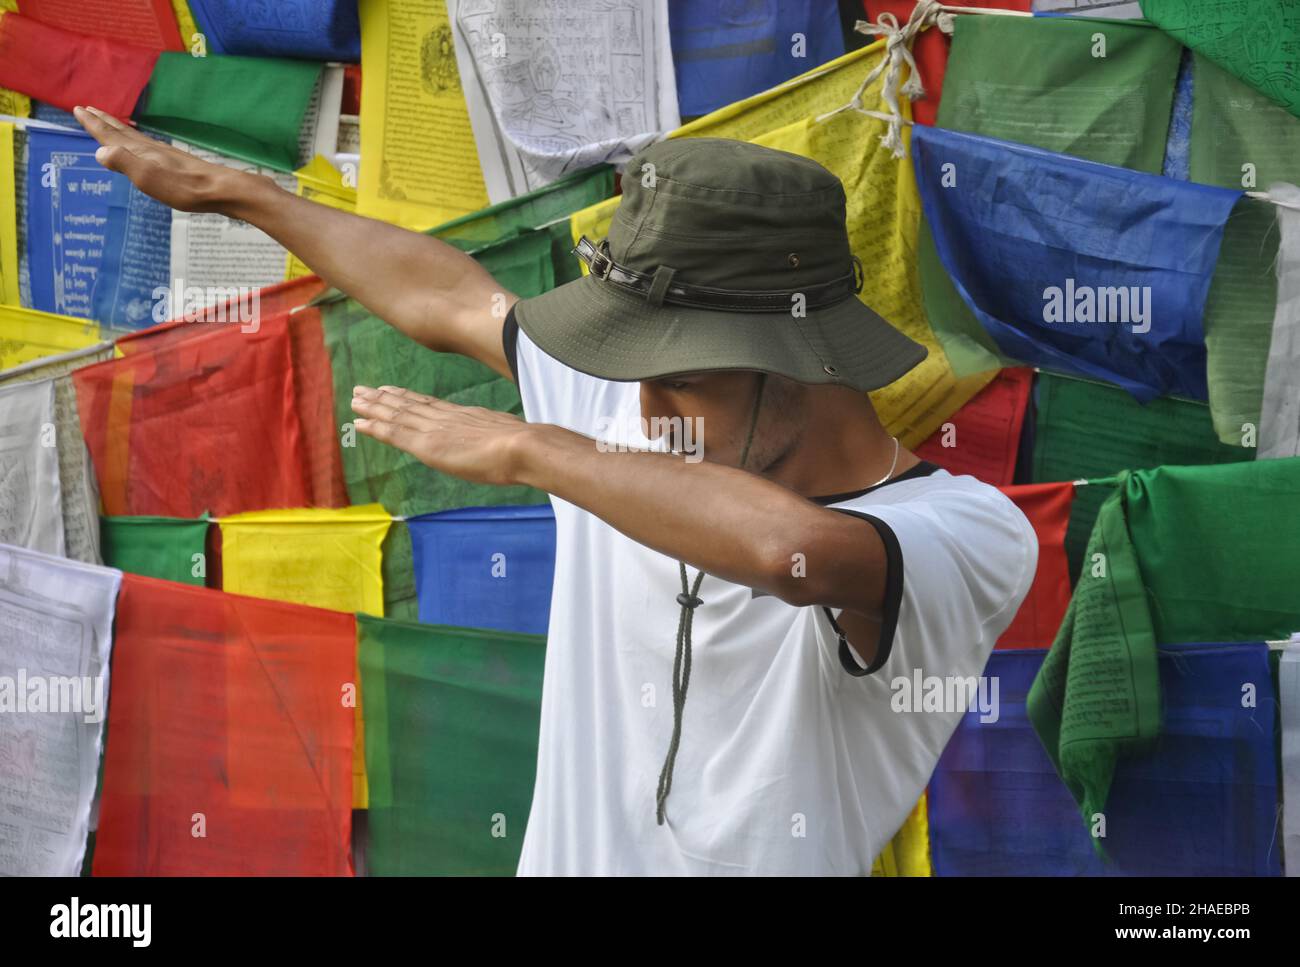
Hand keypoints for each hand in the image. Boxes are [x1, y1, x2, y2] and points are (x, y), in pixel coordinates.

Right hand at [72, 105, 256, 212]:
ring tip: (111, 124)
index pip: (111, 135)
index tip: (79, 109)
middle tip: (88, 108)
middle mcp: (151, 150)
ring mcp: (165, 157)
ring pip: (136, 139)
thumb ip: (124, 163)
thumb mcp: (149, 178)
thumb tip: (99, 152)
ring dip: (120, 130)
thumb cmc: (185, 187)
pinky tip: (146, 149)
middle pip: (122, 132)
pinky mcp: (178, 166)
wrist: (222, 190)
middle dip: (104, 121)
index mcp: (140, 152)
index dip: (94, 124)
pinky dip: (139, 144)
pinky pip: (150, 149)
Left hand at [350, 385, 536, 486]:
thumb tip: (505, 444)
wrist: (523, 447)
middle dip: (384, 398)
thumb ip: (498, 438)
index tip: (391, 390)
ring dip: (374, 408)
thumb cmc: (524, 447)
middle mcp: (445, 418)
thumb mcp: (510, 436)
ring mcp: (435, 430)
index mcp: (464, 415)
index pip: (429, 404)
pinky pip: (395, 434)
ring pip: (397, 415)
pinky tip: (360, 423)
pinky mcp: (427, 445)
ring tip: (355, 400)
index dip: (407, 397)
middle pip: (408, 405)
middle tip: (362, 390)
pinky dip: (376, 428)